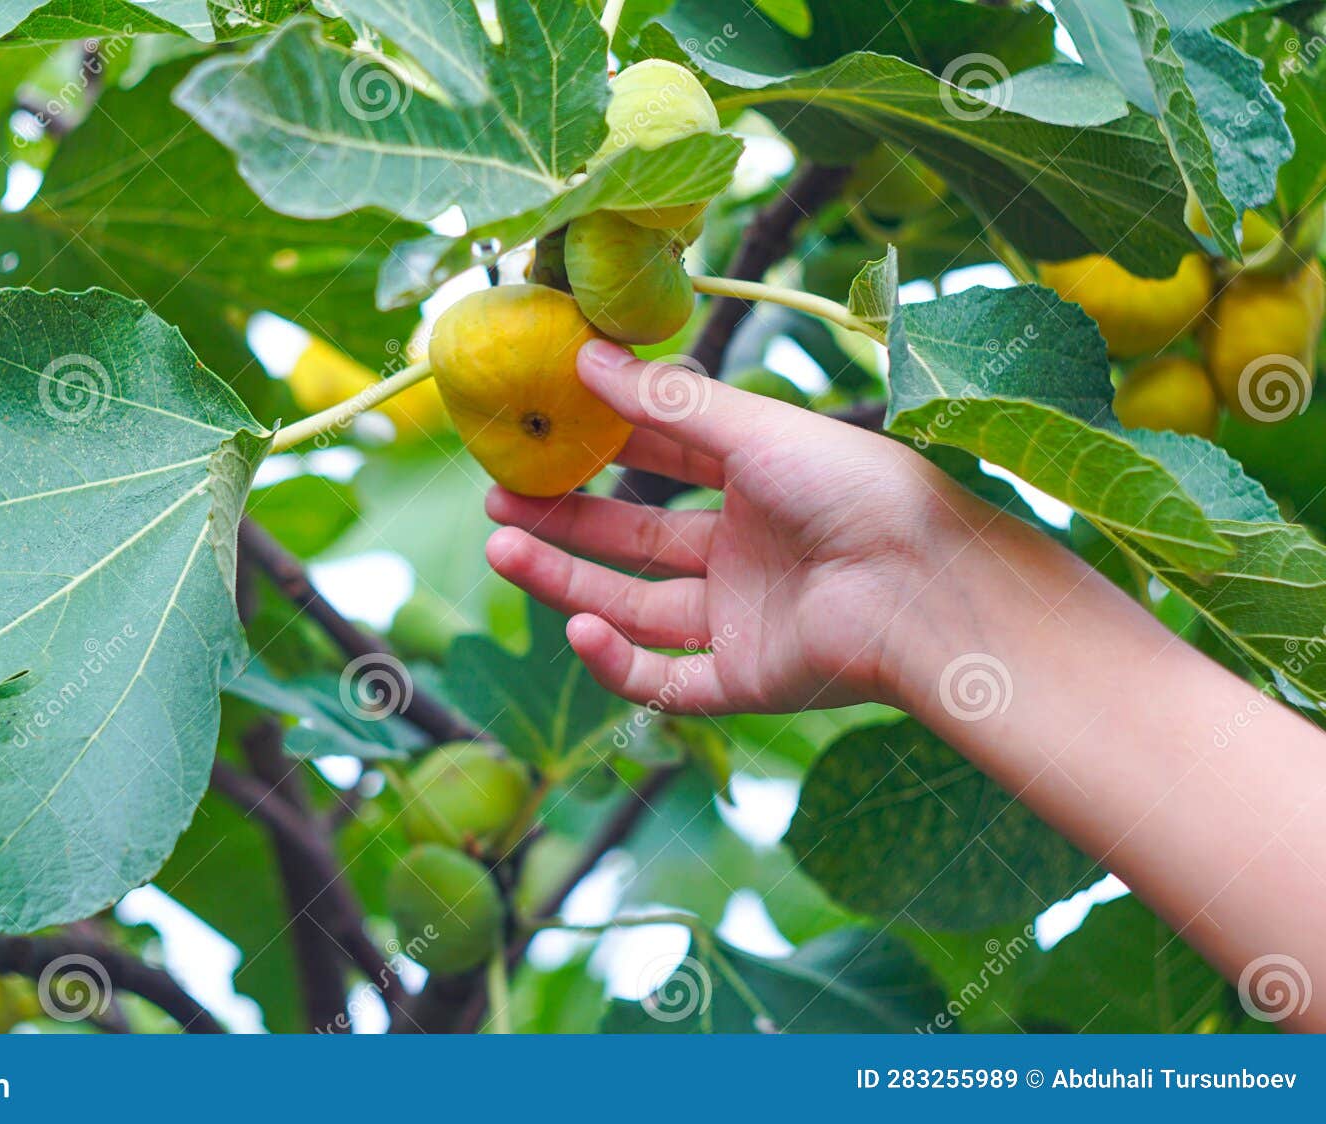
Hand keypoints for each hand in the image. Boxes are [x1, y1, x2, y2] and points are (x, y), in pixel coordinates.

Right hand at [485, 339, 991, 714]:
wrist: (925, 586)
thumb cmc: (858, 489)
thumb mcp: (756, 429)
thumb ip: (667, 403)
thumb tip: (583, 354)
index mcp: (760, 488)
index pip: (663, 468)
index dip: (600, 453)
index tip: (537, 432)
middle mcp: (746, 556)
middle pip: (635, 544)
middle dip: (564, 523)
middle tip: (495, 501)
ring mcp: (743, 621)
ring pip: (634, 610)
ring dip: (566, 584)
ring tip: (500, 550)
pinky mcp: (745, 682)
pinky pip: (665, 681)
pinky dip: (616, 663)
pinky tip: (575, 630)